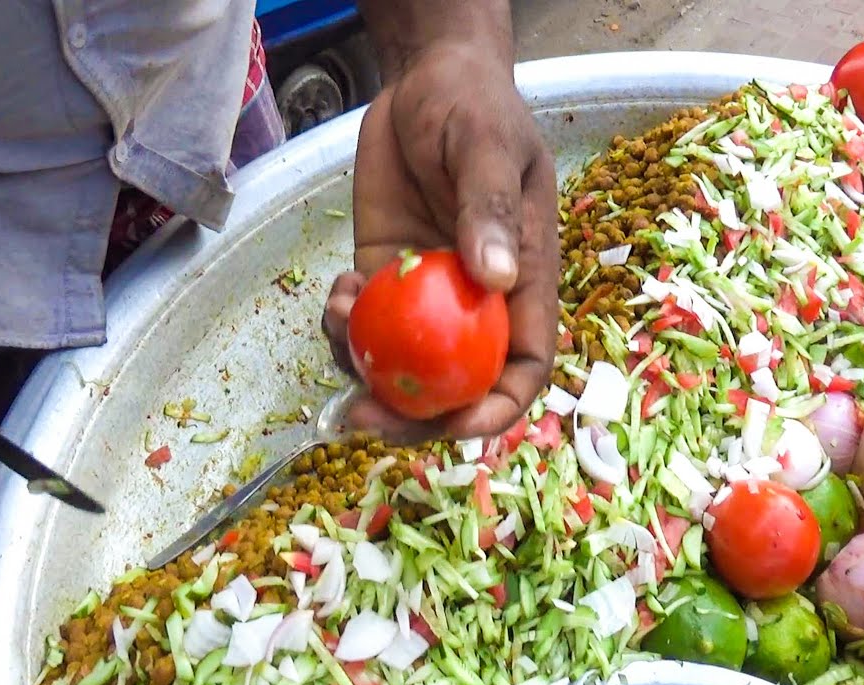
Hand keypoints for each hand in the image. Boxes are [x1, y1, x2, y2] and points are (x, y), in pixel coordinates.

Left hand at [322, 42, 558, 442]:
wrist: (425, 79)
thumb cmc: (475, 106)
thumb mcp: (489, 148)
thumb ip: (491, 208)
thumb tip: (495, 279)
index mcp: (525, 282)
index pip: (523, 368)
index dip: (495, 410)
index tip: (454, 425)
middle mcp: (477, 301)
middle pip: (456, 386)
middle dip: (412, 416)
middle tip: (362, 417)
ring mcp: (428, 294)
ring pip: (402, 365)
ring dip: (365, 368)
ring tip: (339, 317)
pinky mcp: (385, 275)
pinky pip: (364, 327)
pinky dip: (344, 327)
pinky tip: (338, 290)